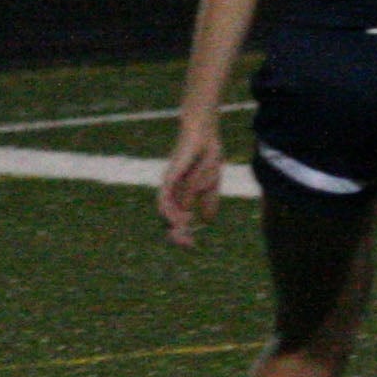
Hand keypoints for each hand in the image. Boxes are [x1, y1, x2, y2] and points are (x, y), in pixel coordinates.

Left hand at [158, 125, 224, 246]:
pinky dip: (170, 209)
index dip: (181, 233)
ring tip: (184, 233)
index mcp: (180, 193)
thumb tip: (207, 221)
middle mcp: (171, 190)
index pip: (175, 218)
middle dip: (176, 233)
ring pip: (165, 209)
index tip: (191, 244)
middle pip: (166, 217)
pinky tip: (180, 217)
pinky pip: (166, 196)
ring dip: (173, 224)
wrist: (204, 133)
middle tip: (188, 244)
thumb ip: (208, 201)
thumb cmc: (205, 154)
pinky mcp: (171, 175)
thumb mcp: (210, 183)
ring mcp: (169, 182)